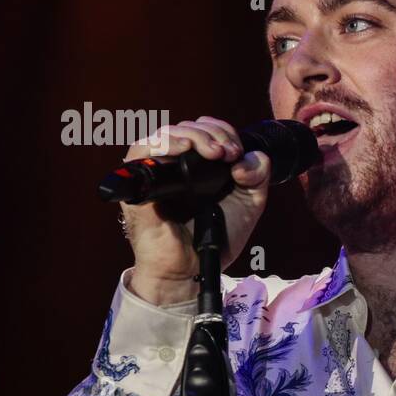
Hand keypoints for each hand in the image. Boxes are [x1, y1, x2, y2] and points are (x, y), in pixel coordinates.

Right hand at [119, 117, 270, 304]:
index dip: (222, 131)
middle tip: (229, 153)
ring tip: (215, 152)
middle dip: (213, 133)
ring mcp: (153, 171)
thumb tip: (247, 157)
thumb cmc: (214, 237)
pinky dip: (164, 143)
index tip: (237, 151)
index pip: (204, 129)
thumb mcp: (248, 203)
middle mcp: (173, 163)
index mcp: (196, 163)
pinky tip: (184, 148)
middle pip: (187, 126)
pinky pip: (141, 151)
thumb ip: (257, 176)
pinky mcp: (138, 184)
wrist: (192, 268)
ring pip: (167, 133)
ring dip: (194, 136)